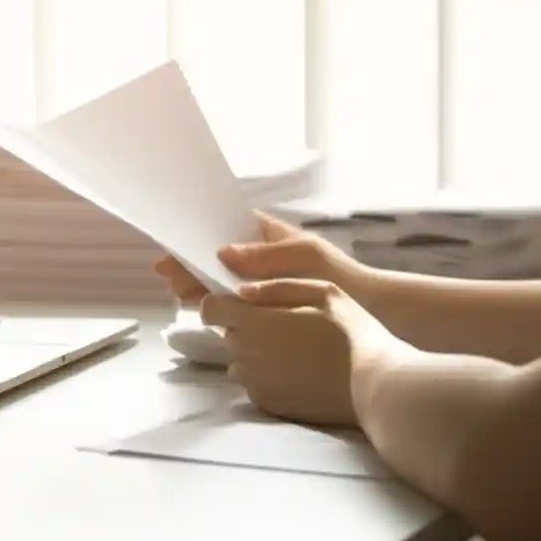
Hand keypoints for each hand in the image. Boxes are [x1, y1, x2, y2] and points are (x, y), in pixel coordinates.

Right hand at [153, 211, 373, 306]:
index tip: (175, 245)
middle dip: (192, 264)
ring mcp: (264, 284)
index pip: (226, 228)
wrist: (373, 312)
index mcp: (270, 235)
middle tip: (168, 276)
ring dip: (200, 286)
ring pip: (223, 282)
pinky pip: (235, 304)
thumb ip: (267, 255)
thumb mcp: (306, 259)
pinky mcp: (268, 309)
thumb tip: (222, 253)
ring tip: (180, 294)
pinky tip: (204, 311)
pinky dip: (217, 305)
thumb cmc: (342, 277)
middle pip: (218, 258)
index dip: (198, 235)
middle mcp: (263, 257)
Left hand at [201, 279, 404, 427]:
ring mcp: (256, 383)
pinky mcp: (268, 405)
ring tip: (291, 352)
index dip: (221, 304)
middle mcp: (247, 354)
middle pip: (228, 336)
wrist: (373, 386)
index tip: (241, 305)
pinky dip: (266, 378)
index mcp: (256, 321)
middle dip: (245, 329)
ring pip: (239, 363)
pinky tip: (296, 374)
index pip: (210, 309)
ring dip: (254, 355)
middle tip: (282, 327)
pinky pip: (254, 386)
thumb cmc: (352, 332)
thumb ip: (277, 287)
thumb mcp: (324, 291)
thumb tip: (243, 290)